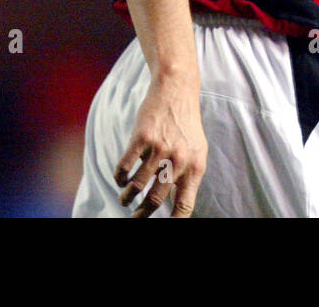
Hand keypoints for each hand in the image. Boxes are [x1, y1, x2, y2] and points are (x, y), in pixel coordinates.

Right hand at [113, 75, 207, 216]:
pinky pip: (125, 167)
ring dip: (127, 198)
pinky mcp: (142, 138)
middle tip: (135, 218)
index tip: (161, 227)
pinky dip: (120, 179)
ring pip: (137, 186)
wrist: (176, 91)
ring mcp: (159, 149)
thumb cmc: (186, 125)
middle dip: (142, 215)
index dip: (173, 222)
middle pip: (155, 200)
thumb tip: (179, 205)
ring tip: (125, 200)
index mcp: (195, 167)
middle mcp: (178, 161)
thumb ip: (188, 176)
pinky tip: (121, 181)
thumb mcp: (197, 151)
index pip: (184, 206)